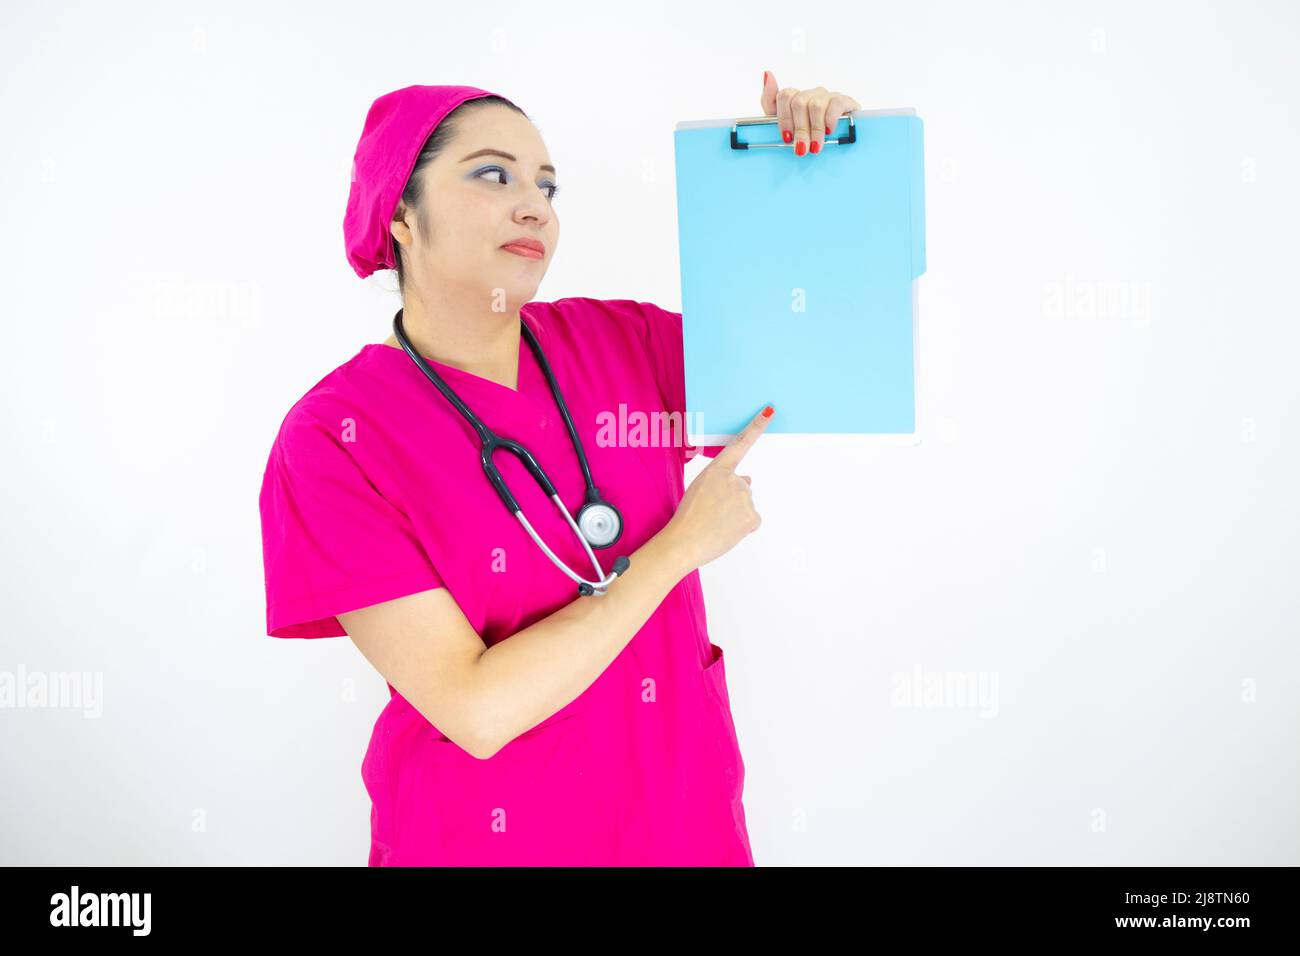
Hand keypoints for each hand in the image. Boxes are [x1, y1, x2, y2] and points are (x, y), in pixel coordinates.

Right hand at [661, 404, 774, 572]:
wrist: (684, 542)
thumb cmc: (687, 517)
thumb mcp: (699, 489)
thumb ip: (724, 481)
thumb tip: (749, 480)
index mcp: (717, 469)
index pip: (740, 443)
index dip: (756, 426)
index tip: (769, 411)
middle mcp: (735, 480)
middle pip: (741, 486)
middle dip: (731, 498)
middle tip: (712, 512)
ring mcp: (745, 498)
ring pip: (745, 504)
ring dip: (735, 514)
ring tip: (716, 523)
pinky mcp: (752, 517)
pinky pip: (751, 521)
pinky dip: (742, 527)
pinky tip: (727, 531)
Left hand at [760, 71, 861, 156]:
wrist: (841, 141)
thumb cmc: (810, 136)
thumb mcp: (787, 127)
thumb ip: (771, 103)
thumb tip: (766, 74)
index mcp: (795, 99)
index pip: (784, 96)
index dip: (784, 118)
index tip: (787, 138)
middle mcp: (810, 95)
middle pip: (799, 102)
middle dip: (800, 129)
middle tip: (802, 149)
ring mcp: (827, 97)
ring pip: (815, 105)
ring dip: (815, 129)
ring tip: (816, 147)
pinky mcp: (844, 101)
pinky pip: (835, 104)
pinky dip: (830, 120)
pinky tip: (829, 131)